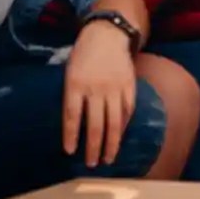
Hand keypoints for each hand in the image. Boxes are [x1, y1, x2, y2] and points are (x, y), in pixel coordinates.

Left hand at [62, 20, 136, 166]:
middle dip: (93, 146)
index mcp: (75, 84)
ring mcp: (114, 88)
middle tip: (92, 164)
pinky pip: (127, 110)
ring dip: (111, 142)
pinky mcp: (129, 86)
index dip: (71, 135)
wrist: (108, 34)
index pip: (71, 116)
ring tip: (108, 157)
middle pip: (94, 124)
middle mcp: (95, 88)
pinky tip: (120, 136)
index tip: (70, 152)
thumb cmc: (84, 55)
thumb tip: (74, 123)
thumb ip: (72, 95)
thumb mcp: (70, 72)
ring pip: (113, 121)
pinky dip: (124, 125)